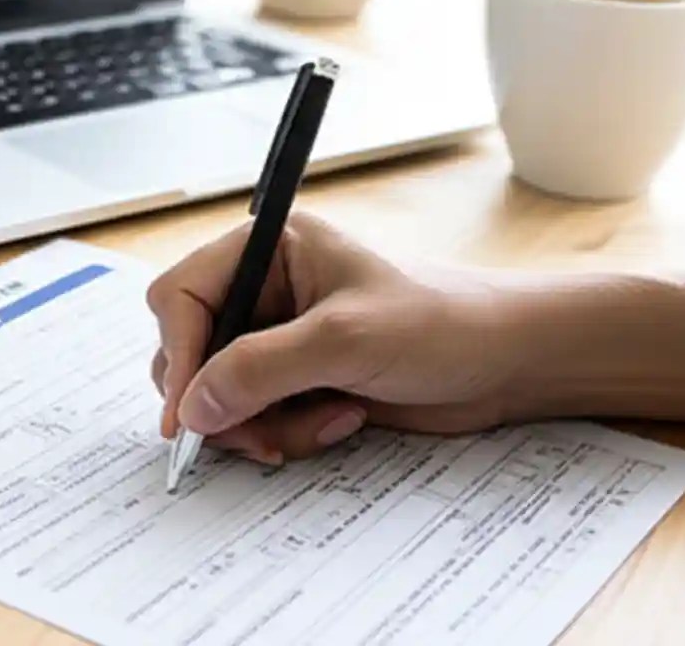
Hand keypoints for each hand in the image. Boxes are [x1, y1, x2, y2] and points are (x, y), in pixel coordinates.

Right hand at [147, 213, 526, 465]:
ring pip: (219, 395)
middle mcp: (265, 289)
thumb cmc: (441, 323)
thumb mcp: (345, 339)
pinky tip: (340, 419)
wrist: (505, 363)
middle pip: (190, 352)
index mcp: (270, 249)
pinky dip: (287, 431)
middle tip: (257, 435)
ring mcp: (279, 338)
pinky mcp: (296, 379)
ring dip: (262, 423)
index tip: (188, 411)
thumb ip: (260, 369)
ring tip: (325, 419)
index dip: (179, 354)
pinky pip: (255, 417)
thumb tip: (192, 408)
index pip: (182, 296)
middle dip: (221, 400)